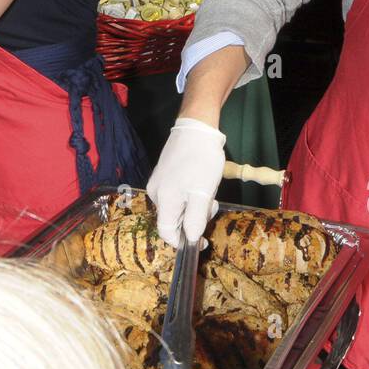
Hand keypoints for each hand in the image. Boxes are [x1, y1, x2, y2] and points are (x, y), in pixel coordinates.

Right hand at [147, 117, 225, 247]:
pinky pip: (176, 193)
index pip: (166, 232)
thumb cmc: (201, 160)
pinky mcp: (164, 173)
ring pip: (176, 205)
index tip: (202, 241)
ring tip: (208, 190)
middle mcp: (156, 192)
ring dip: (193, 206)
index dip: (183, 242)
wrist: (197, 127)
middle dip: (193, 219)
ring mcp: (159, 181)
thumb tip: (190, 238)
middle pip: (173, 219)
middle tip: (211, 205)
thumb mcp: (203, 193)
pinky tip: (201, 182)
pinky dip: (190, 194)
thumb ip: (195, 219)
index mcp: (164, 199)